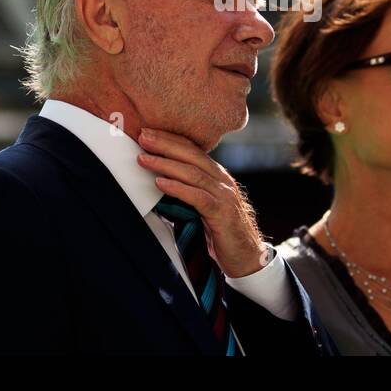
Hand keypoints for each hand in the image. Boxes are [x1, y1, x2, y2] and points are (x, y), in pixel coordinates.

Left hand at [136, 127, 269, 278]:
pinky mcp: (222, 214)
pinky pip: (198, 197)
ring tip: (143, 158)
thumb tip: (158, 182)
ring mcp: (224, 196)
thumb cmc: (221, 233)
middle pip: (192, 155)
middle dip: (165, 144)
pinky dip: (178, 188)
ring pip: (193, 173)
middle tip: (143, 136)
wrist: (248, 259)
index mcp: (218, 176)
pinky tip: (160, 183)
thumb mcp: (203, 207)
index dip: (170, 139)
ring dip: (165, 164)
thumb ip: (188, 192)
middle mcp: (223, 181)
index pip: (193, 150)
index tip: (148, 131)